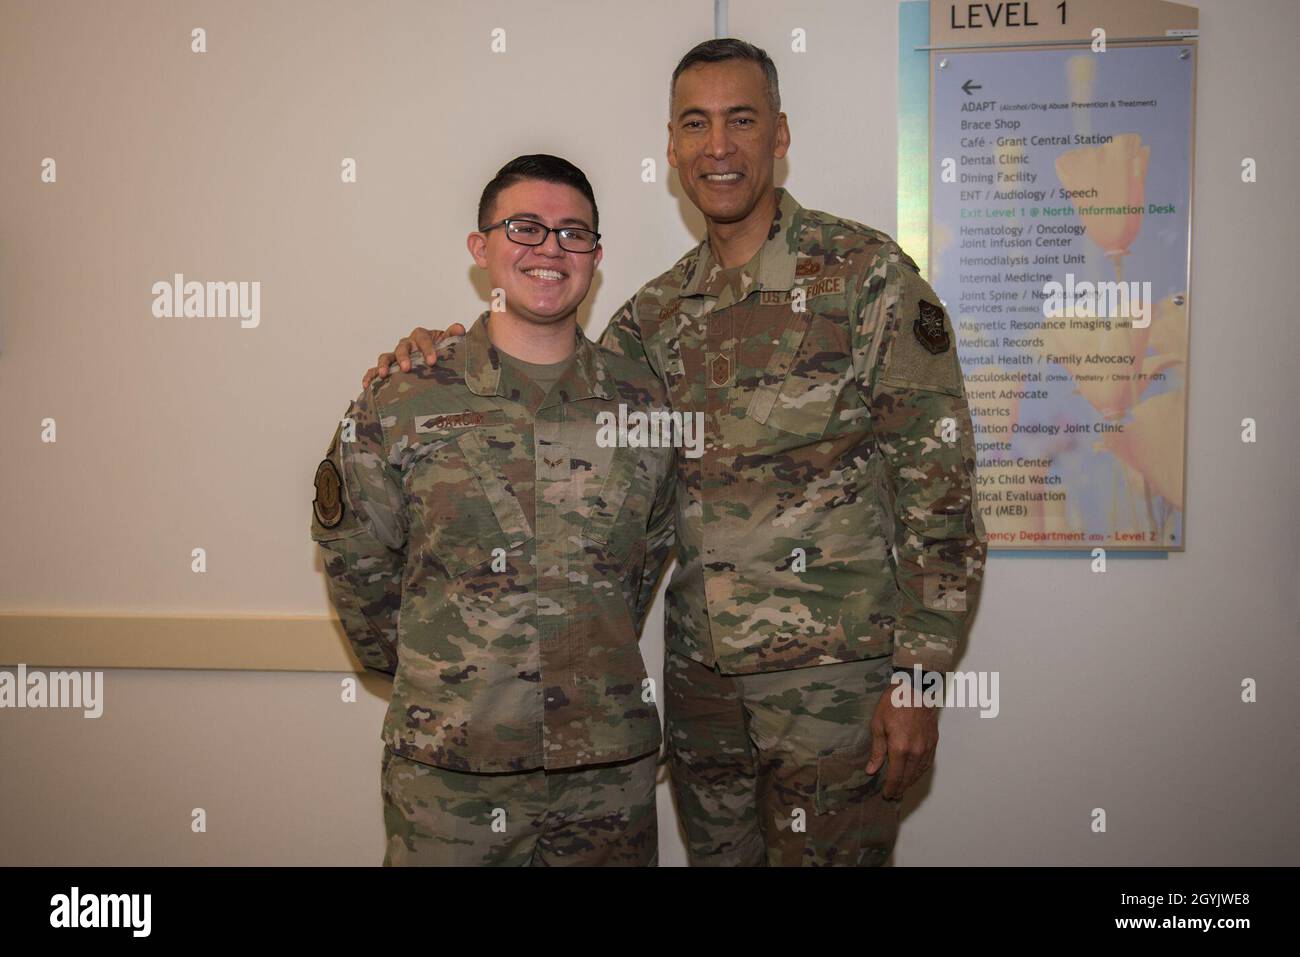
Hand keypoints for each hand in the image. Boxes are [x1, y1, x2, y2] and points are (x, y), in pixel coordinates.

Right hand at [361, 323, 464, 388]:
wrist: (434, 361)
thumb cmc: (441, 352)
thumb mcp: (449, 344)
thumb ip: (453, 336)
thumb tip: (460, 329)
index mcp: (421, 337)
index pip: (423, 338)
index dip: (427, 348)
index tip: (432, 361)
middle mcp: (407, 345)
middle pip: (402, 347)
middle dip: (404, 357)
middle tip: (407, 368)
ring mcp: (395, 356)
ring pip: (386, 357)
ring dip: (384, 365)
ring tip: (384, 375)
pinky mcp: (387, 368)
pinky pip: (374, 370)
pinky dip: (370, 376)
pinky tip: (367, 385)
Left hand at [866, 679, 938, 799]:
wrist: (915, 688)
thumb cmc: (893, 703)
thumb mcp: (878, 725)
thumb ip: (877, 750)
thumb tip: (871, 770)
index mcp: (900, 748)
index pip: (896, 776)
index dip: (891, 788)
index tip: (886, 794)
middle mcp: (916, 751)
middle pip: (909, 777)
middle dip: (900, 788)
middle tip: (893, 795)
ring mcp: (927, 747)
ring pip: (920, 772)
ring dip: (911, 782)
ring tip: (902, 788)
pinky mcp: (933, 742)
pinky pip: (927, 763)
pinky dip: (920, 772)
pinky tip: (915, 774)